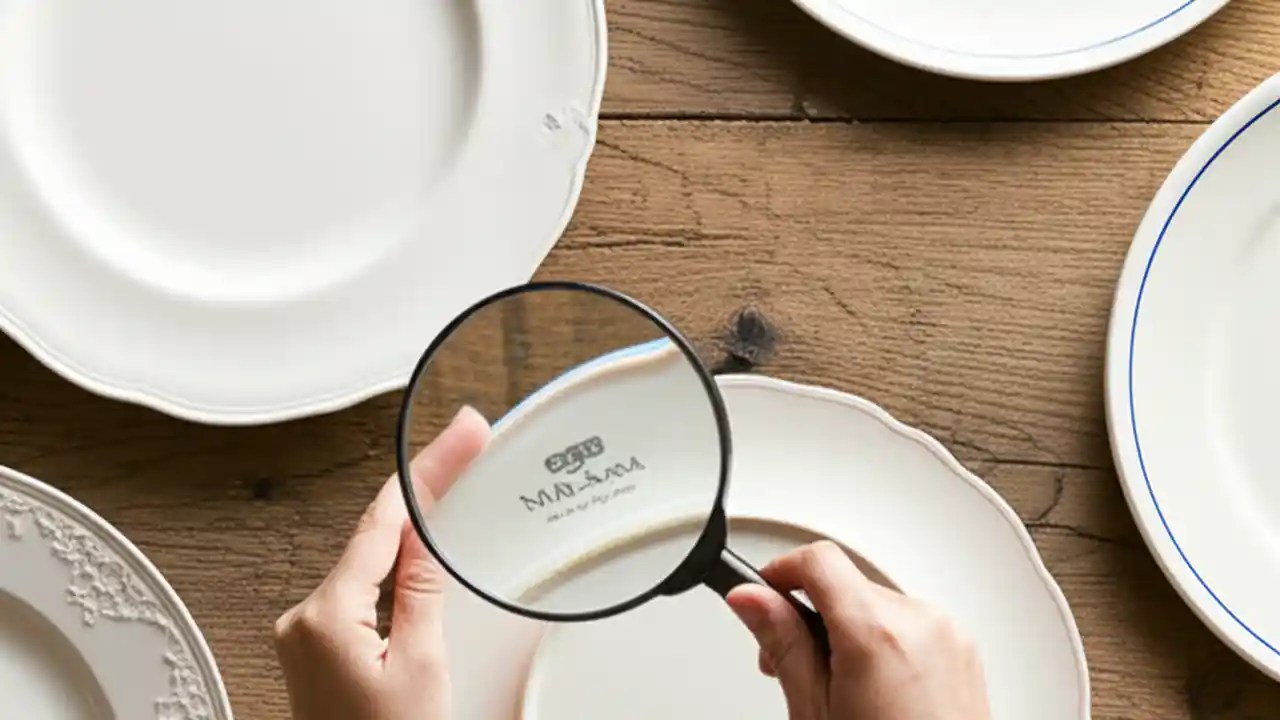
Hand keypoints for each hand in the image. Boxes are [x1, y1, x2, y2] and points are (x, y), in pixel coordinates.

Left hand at [274, 407, 488, 719]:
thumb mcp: (420, 666)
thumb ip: (420, 591)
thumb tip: (425, 533)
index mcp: (326, 615)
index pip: (385, 520)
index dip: (429, 470)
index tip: (461, 436)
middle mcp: (304, 617)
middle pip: (375, 533)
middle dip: (423, 489)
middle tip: (467, 446)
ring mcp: (307, 633)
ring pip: (369, 561)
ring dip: (412, 530)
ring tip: (454, 484)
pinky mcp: (318, 647)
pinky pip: (361, 589)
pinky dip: (395, 567)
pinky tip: (423, 548)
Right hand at [726, 541, 990, 719]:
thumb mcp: (816, 713)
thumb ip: (783, 644)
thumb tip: (750, 599)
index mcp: (878, 631)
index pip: (819, 560)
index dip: (779, 572)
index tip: (760, 596)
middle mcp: (921, 621)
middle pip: (845, 585)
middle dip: (809, 615)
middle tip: (784, 663)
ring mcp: (950, 635)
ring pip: (875, 605)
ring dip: (846, 631)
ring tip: (834, 688)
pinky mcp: (964, 651)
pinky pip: (909, 626)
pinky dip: (881, 644)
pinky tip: (870, 692)